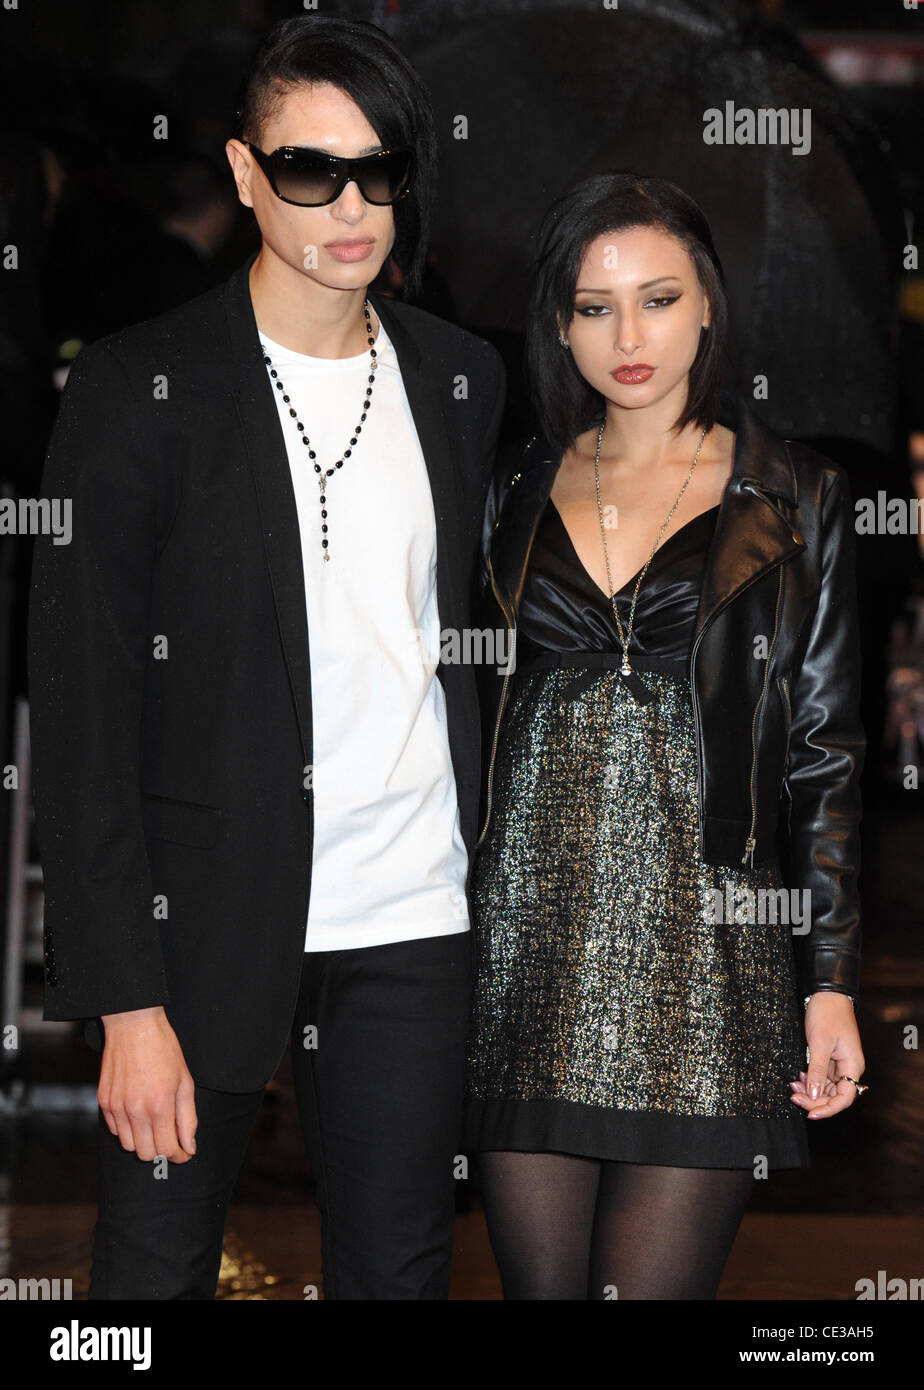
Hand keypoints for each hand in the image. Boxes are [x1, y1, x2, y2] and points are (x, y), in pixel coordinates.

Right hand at [98, 1005, 197, 1161]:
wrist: (134, 1026)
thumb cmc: (164, 1050)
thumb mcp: (185, 1082)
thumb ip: (188, 1118)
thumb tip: (190, 1147)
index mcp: (159, 1105)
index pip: (167, 1150)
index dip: (179, 1156)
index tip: (184, 1153)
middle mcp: (135, 1110)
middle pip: (146, 1154)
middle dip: (161, 1151)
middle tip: (170, 1138)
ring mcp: (116, 1107)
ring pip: (128, 1146)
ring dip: (143, 1142)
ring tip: (154, 1125)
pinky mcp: (103, 1101)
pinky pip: (115, 1130)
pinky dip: (128, 1130)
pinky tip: (138, 1114)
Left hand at [789, 992, 864, 1118]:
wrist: (826, 993)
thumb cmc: (827, 1014)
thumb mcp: (819, 1043)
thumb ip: (817, 1071)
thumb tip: (815, 1096)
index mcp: (853, 1066)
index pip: (844, 1098)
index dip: (828, 1109)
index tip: (810, 1114)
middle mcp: (848, 1068)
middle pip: (833, 1095)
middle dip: (814, 1100)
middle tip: (793, 1097)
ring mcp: (838, 1064)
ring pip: (825, 1087)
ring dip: (810, 1090)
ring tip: (792, 1086)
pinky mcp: (828, 1058)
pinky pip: (820, 1077)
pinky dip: (809, 1080)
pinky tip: (797, 1078)